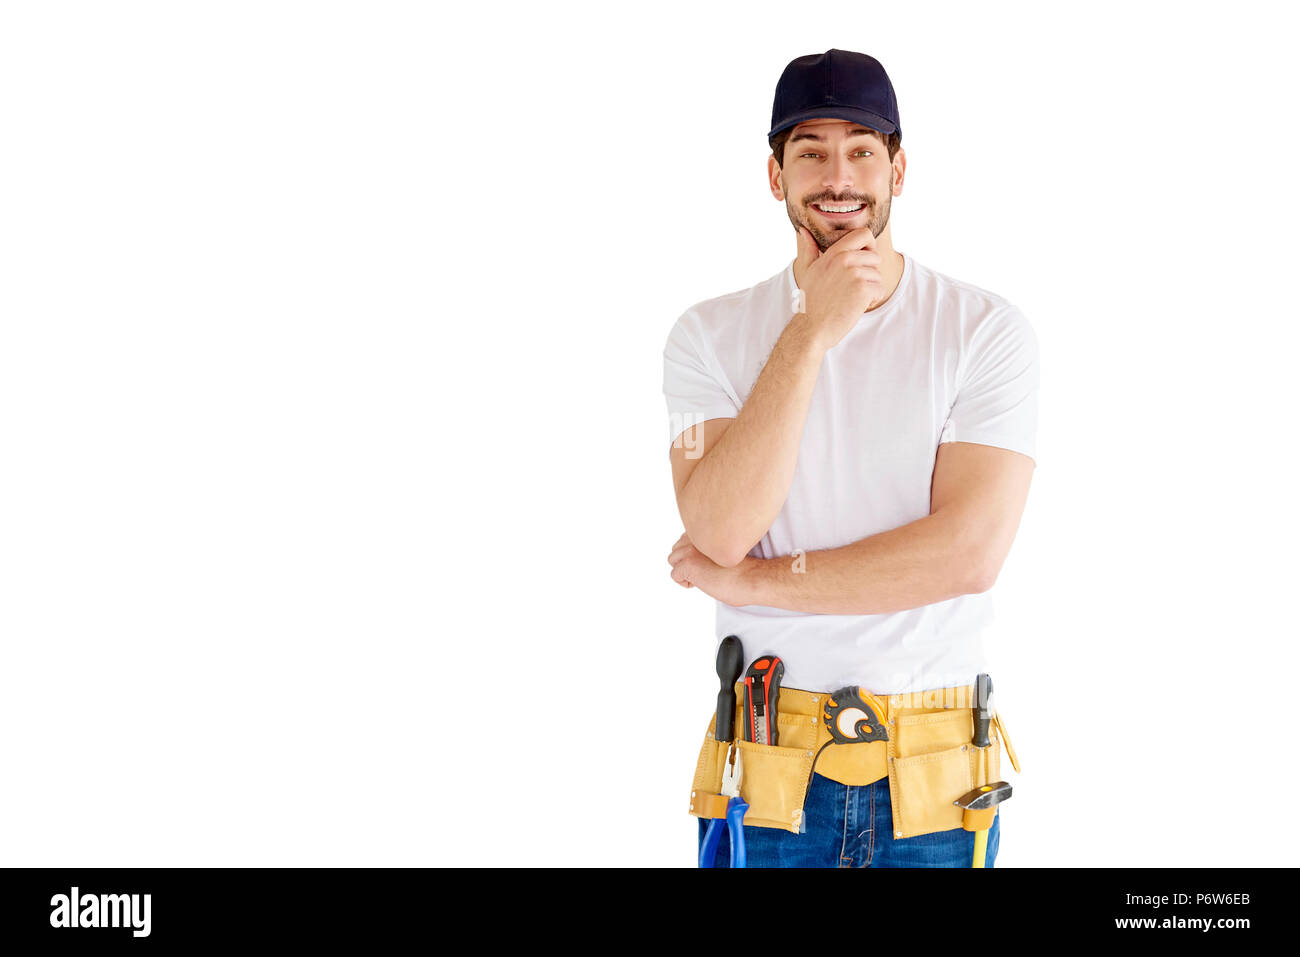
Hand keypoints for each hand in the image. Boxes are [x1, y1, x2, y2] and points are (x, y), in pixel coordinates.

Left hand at [667, 532, 752, 606]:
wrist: (754, 578)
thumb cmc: (746, 567)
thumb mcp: (725, 549)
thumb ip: (710, 544)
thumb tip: (698, 555)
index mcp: (707, 528)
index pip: (686, 539)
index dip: (695, 554)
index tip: (709, 562)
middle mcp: (696, 536)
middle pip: (677, 548)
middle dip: (687, 562)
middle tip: (706, 571)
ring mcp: (690, 549)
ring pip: (673, 560)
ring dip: (685, 571)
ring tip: (705, 577)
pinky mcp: (688, 564)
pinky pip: (675, 575)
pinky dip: (686, 583)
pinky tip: (703, 583)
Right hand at [793, 224, 886, 350]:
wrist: (811, 328)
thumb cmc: (811, 302)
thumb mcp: (809, 271)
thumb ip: (810, 249)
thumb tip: (804, 230)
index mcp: (833, 253)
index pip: (864, 234)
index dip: (869, 246)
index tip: (864, 259)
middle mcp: (844, 259)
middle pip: (875, 256)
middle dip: (870, 273)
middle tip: (853, 288)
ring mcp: (854, 273)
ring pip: (878, 275)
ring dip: (870, 289)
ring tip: (852, 299)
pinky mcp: (863, 289)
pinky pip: (880, 290)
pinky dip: (872, 300)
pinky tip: (856, 306)